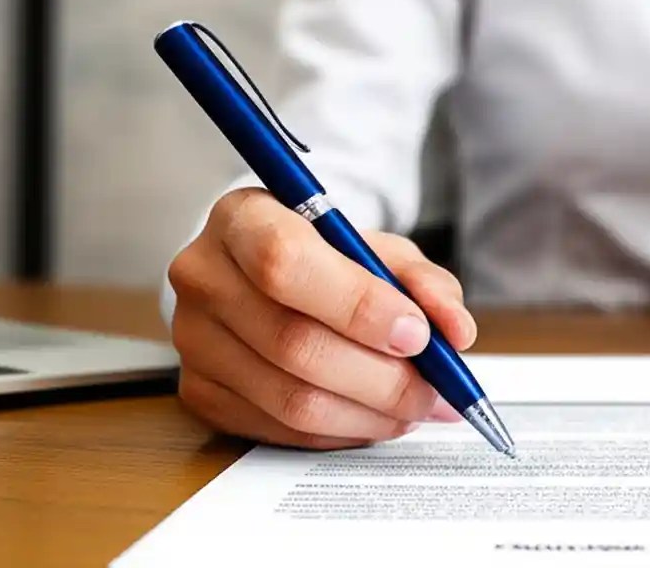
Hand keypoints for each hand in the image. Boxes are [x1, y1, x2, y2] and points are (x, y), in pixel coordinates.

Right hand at [167, 188, 475, 448]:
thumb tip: (456, 332)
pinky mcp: (199, 391)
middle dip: (381, 377)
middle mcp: (205, 276)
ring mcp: (194, 340)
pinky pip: (280, 429)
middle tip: (436, 390)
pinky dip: (342, 431)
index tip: (417, 334)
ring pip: (291, 398)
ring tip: (416, 407)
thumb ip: (425, 283)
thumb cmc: (331, 257)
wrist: (268, 275)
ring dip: (370, 413)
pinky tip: (375, 417)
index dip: (358, 306)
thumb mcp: (382, 250)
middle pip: (294, 343)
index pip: (285, 263)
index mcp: (243, 219)